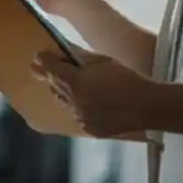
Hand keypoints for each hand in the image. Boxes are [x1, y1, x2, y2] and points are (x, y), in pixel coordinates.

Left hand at [31, 44, 153, 136]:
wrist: (146, 106)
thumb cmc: (127, 79)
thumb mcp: (103, 62)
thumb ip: (81, 58)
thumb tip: (66, 52)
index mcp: (76, 83)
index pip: (52, 70)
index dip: (44, 62)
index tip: (37, 56)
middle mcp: (74, 102)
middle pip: (55, 86)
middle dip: (48, 76)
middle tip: (36, 68)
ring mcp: (81, 118)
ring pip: (64, 103)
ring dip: (62, 92)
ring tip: (61, 84)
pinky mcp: (89, 129)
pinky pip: (77, 115)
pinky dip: (77, 107)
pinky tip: (85, 102)